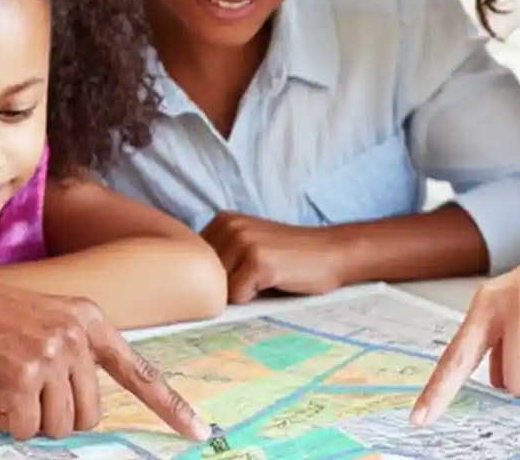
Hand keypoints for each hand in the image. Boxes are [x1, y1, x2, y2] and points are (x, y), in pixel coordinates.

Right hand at [0, 271, 209, 442]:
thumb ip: (69, 354)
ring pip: (58, 426)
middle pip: (90, 415)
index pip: (138, 370)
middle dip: (55, 416)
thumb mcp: (35, 322)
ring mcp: (50, 356)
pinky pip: (22, 430)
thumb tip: (85, 410)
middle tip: (19, 390)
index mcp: (85, 318)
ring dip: (25, 418)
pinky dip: (0, 420)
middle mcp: (75, 335)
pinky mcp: (22, 380)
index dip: (171, 406)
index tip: (199, 432)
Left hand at [201, 213, 350, 303]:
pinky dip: (255, 299)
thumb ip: (221, 257)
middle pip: (203, 277)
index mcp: (222, 221)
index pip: (193, 264)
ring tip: (266, 279)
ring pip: (219, 289)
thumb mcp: (249, 246)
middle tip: (257, 278)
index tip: (239, 275)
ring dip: (241, 293)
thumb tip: (185, 288)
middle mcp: (229, 226)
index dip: (214, 278)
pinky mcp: (258, 261)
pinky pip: (238, 298)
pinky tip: (275, 282)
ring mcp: (243, 241)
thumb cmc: (291, 258)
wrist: (334, 252)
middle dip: (226, 287)